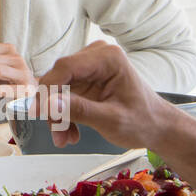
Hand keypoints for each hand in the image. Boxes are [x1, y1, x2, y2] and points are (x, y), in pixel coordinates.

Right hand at [35, 41, 175, 148]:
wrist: (159, 128)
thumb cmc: (143, 122)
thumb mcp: (111, 120)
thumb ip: (79, 110)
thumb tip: (47, 103)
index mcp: (107, 58)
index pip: (65, 68)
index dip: (47, 90)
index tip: (36, 112)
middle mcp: (96, 56)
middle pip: (60, 78)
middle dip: (54, 108)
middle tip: (57, 134)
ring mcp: (90, 67)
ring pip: (59, 88)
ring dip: (58, 114)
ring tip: (65, 138)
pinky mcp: (86, 78)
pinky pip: (65, 94)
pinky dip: (65, 114)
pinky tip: (71, 132)